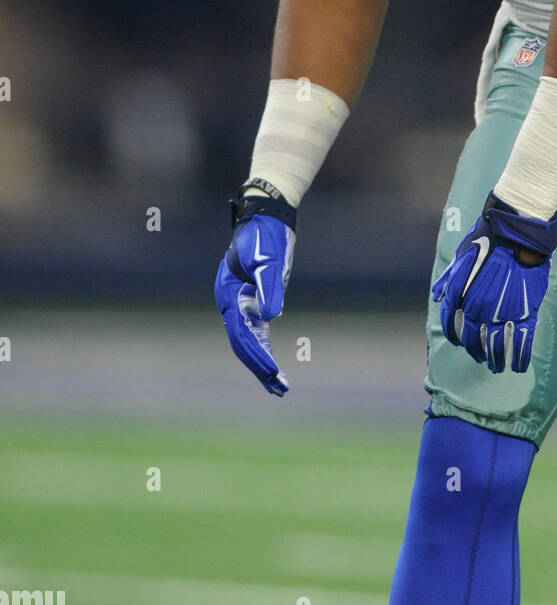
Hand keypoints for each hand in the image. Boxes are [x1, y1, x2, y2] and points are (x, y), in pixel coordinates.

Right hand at [214, 188, 295, 395]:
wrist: (264, 215)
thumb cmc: (264, 235)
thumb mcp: (269, 259)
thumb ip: (269, 286)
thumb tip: (272, 315)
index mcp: (229, 294)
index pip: (243, 333)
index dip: (258, 354)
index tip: (274, 371)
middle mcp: (230, 302)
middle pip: (242, 343)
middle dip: (259, 366)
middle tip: (279, 389)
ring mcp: (239, 302)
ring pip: (247, 340)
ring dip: (261, 363)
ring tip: (278, 386)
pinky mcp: (250, 300)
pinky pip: (254, 331)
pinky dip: (262, 349)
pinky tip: (272, 365)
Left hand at [432, 191, 556, 372]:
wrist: (516, 232)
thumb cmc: (487, 239)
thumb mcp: (461, 257)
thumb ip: (448, 280)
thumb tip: (437, 297)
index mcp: (461, 295)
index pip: (452, 325)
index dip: (456, 337)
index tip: (461, 343)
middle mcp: (478, 308)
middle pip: (473, 340)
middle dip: (476, 352)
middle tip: (481, 358)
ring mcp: (502, 312)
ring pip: (496, 347)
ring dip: (496, 361)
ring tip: (498, 368)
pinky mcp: (525, 312)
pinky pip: (521, 343)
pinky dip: (519, 358)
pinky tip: (518, 367)